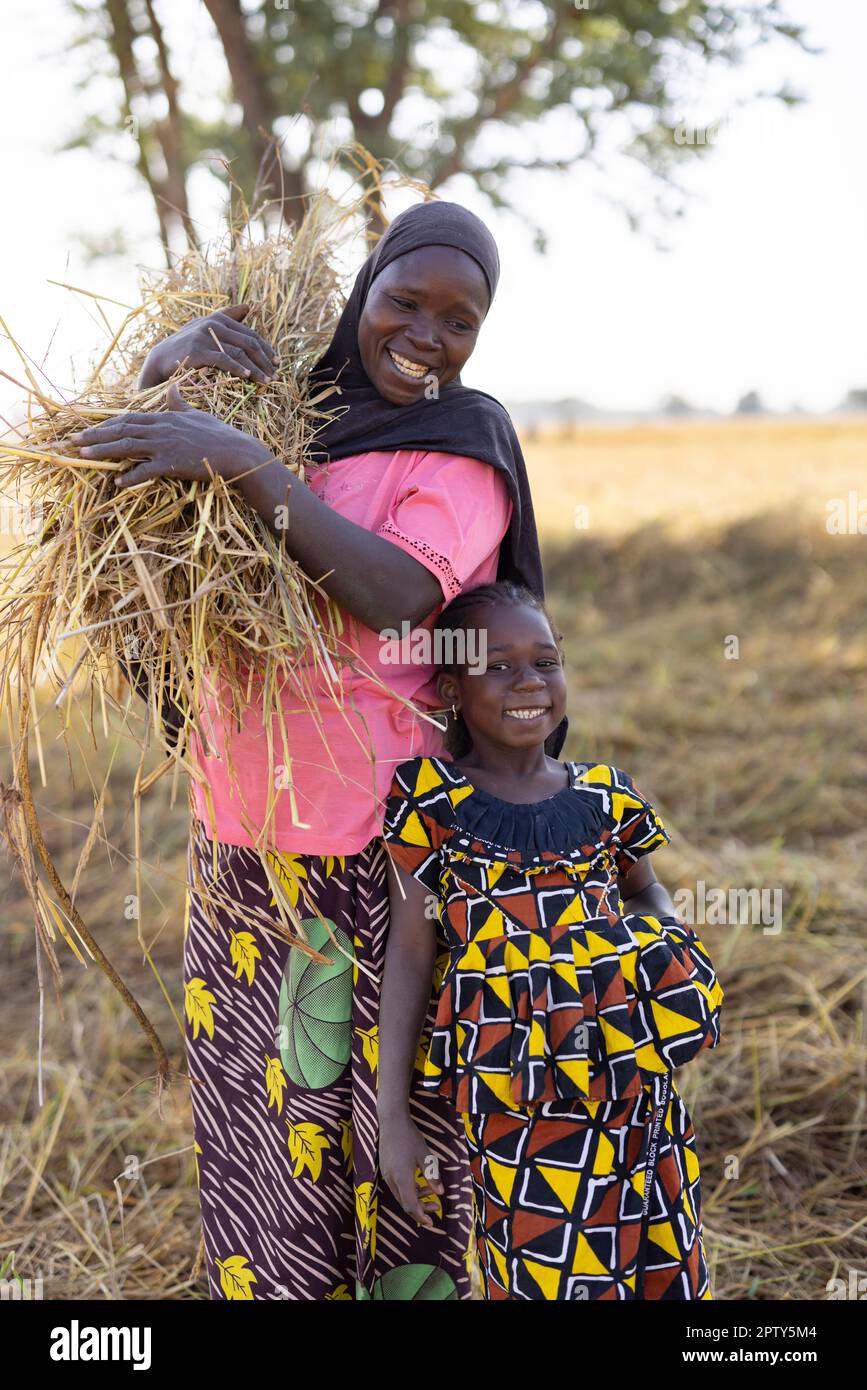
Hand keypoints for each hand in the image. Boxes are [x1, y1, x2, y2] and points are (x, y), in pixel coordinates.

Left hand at [70, 383, 274, 489]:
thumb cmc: (220, 435)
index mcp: (165, 417)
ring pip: (127, 447)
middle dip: (95, 436)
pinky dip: (130, 476)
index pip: (128, 418)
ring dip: (103, 451)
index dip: (106, 424)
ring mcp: (165, 445)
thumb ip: (179, 403)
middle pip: (121, 430)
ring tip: (83, 456)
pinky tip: (117, 481)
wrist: (238, 453)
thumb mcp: (197, 414)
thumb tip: (171, 388)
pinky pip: (145, 470)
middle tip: (72, 442)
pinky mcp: (172, 463)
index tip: (88, 429)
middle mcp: (161, 428)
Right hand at [139, 303, 277, 387]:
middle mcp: (212, 324)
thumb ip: (227, 317)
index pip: (249, 333)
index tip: (277, 362)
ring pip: (238, 352)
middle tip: (275, 374)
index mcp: (218, 318)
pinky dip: (236, 368)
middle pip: (247, 342)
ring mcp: (204, 336)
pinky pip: (222, 359)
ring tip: (266, 381)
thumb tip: (249, 307)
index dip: (266, 348)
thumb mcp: (206, 328)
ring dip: (255, 368)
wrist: (160, 360)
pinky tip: (246, 377)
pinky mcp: (197, 351)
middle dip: (264, 360)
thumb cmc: (186, 346)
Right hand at [378, 1112, 443, 1229]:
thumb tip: (440, 1193)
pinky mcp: (385, 1169)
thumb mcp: (425, 1156)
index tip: (431, 1222)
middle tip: (436, 1207)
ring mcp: (386, 1174)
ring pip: (400, 1195)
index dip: (420, 1216)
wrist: (391, 1121)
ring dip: (415, 1198)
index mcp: (402, 1178)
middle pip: (405, 1203)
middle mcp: (391, 1180)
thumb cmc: (410, 1137)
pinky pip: (396, 1186)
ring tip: (430, 1192)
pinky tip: (418, 1183)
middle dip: (421, 1208)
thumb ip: (432, 1176)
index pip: (410, 1206)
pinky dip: (408, 1190)